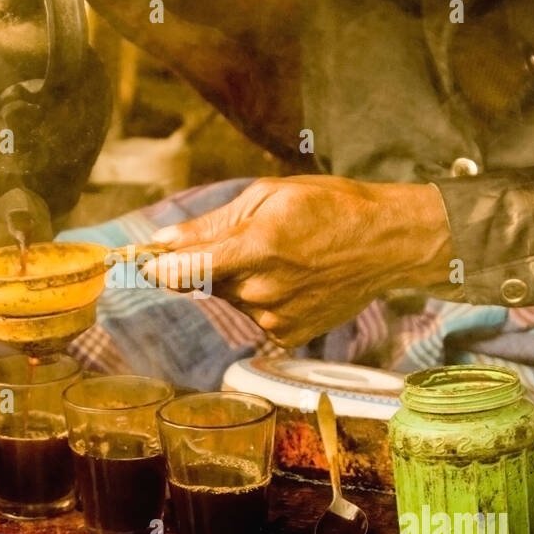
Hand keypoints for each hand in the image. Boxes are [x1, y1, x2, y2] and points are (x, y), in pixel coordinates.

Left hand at [145, 177, 454, 347]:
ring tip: (284, 258)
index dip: (159, 269)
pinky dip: (265, 300)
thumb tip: (162, 241)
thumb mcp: (268, 198)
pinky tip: (296, 280)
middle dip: (213, 264)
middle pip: (207, 283)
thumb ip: (211, 224)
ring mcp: (277, 318)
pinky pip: (256, 317)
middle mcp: (263, 290)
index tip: (146, 263)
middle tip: (250, 241)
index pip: (184, 272)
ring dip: (241, 282)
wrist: (386, 243)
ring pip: (232, 300)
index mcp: (256, 248)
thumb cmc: (329, 207)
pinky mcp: (290, 336)